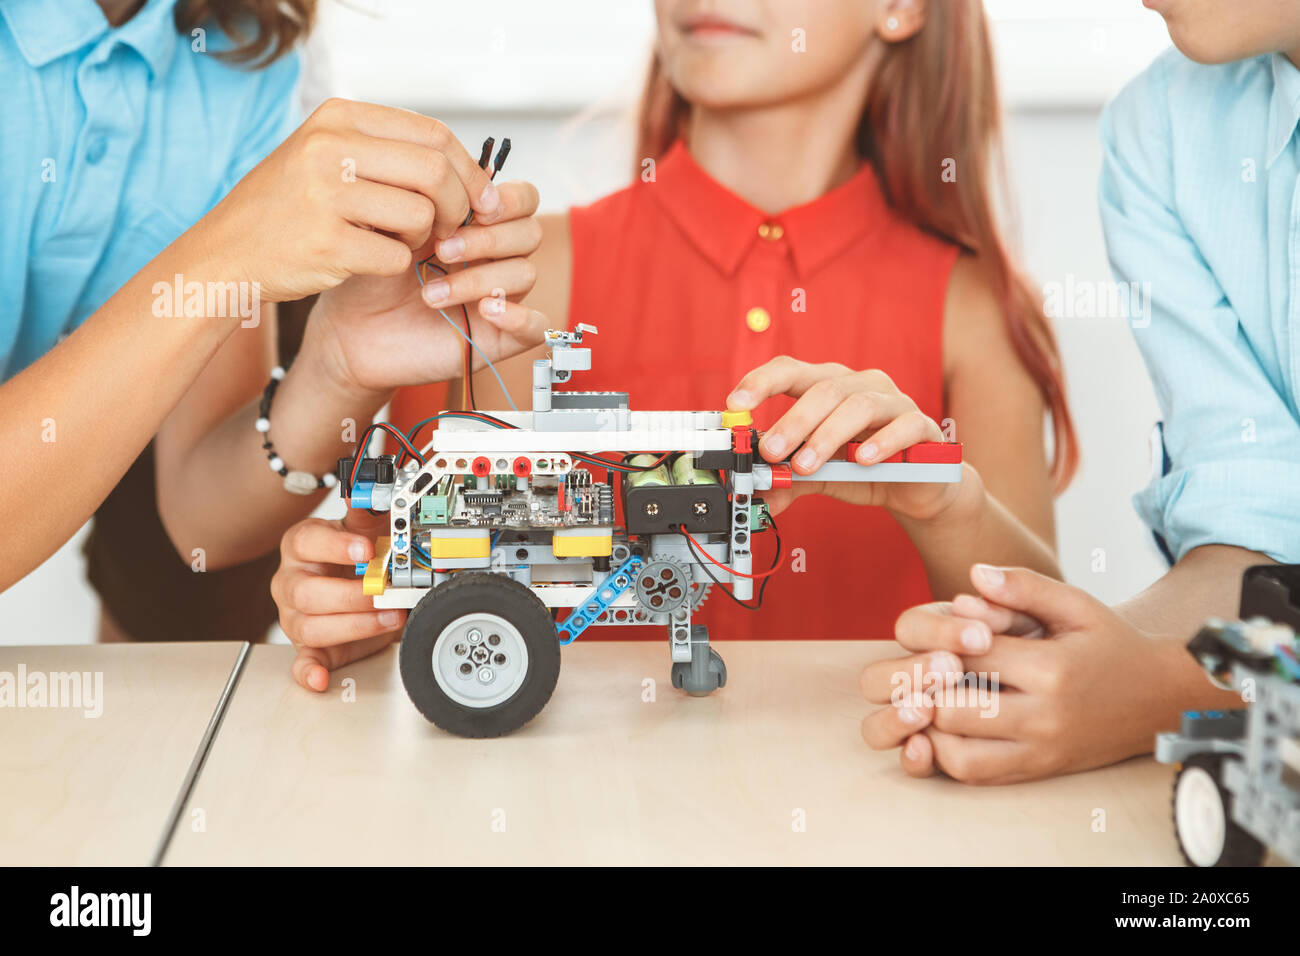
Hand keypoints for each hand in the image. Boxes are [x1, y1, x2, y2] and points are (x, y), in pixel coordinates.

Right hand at [194, 98, 505, 301]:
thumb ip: (389, 152)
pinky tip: (369, 260)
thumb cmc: (289, 208)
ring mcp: (325, 196)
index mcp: (337, 118)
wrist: (226, 254)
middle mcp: (329, 148)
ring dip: (422, 237)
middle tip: (454, 228)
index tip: (481, 197)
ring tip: (395, 241)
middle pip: (435, 171)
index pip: (432, 133)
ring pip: (422, 215)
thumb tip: (470, 168)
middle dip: (460, 206)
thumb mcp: (328, 156)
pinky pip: (397, 257)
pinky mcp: (327, 244)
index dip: (468, 169)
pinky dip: (395, 265)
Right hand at [271, 508, 405, 691]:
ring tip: (389, 618)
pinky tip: (320, 677)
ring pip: (310, 626)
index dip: (335, 546)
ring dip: (354, 625)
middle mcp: (292, 582)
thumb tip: (374, 489)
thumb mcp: (363, 530)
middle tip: (385, 592)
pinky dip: (309, 672)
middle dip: (352, 595)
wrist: (355, 584)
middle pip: (307, 593)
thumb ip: (367, 512)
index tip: (365, 549)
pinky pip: (301, 663)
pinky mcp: (308, 646)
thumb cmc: (353, 556)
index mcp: (301, 546)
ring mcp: (296, 616)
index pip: (306, 542)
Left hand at [299, 178, 545, 401]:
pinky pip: (537, 325)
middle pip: (530, 232)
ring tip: (432, 293)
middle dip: (488, 237)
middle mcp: (496, 257)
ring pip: (526, 273)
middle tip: (442, 249)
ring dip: (481, 279)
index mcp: (478, 224)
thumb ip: (430, 197)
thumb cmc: (371, 277)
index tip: (464, 208)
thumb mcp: (393, 226)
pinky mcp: (501, 336)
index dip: (506, 199)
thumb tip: (471, 170)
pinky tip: (486, 311)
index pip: (523, 199)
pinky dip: (518, 317)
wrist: (350, 331)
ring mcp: (502, 296)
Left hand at [725, 356, 960, 519]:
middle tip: (770, 451)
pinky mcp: (923, 426)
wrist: (917, 486)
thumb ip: (789, 479)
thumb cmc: (865, 469)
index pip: (791, 371)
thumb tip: (756, 492)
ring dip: (827, 436)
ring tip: (806, 465)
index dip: (761, 382)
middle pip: (824, 389)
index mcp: (829, 387)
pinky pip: (903, 426)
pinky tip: (862, 461)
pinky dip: (881, 443)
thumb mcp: (820, 475)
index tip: (736, 404)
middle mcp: (861, 385)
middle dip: (793, 421)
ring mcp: (894, 402)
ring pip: (858, 406)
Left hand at [859, 564, 1232, 783]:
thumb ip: (1024, 586)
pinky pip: (976, 775)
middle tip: (910, 671)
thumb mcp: (1077, 604)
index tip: (929, 636)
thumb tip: (974, 573)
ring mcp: (1039, 750)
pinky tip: (938, 725)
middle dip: (924, 688)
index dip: (937, 644)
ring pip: (957, 752)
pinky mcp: (1037, 771)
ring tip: (921, 697)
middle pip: (954, 708)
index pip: (969, 657)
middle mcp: (1043, 716)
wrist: (1160, 697)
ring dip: (927, 727)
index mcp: (1051, 668)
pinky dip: (945, 754)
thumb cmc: (1109, 643)